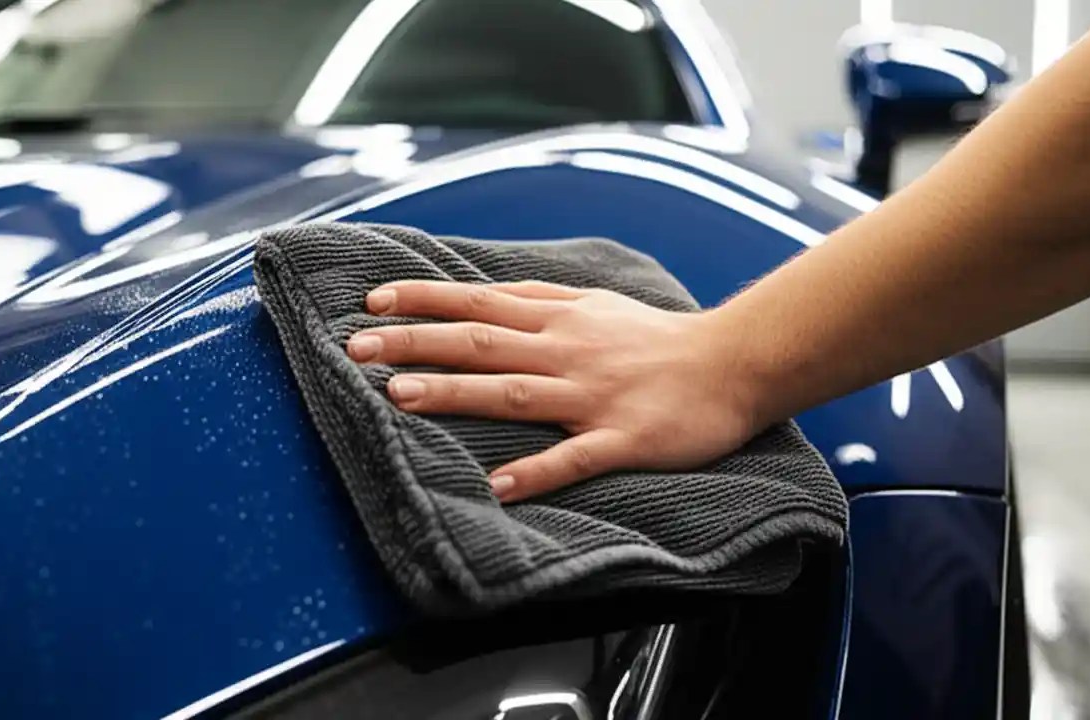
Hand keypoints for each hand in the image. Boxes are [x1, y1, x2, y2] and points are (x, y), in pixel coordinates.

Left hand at [345, 280, 762, 501]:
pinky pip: (575, 457)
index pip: (478, 302)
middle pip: (480, 342)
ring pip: (513, 391)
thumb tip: (485, 292)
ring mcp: (593, 396)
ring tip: (399, 397)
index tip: (373, 301)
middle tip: (356, 347)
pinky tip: (499, 485)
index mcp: (559, 319)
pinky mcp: (623, 438)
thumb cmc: (657, 337)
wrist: (733, 364)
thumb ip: (541, 299)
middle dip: (415, 343)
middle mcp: (567, 351)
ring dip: (455, 393)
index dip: (424, 300)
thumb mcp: (595, 303)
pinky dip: (537, 470)